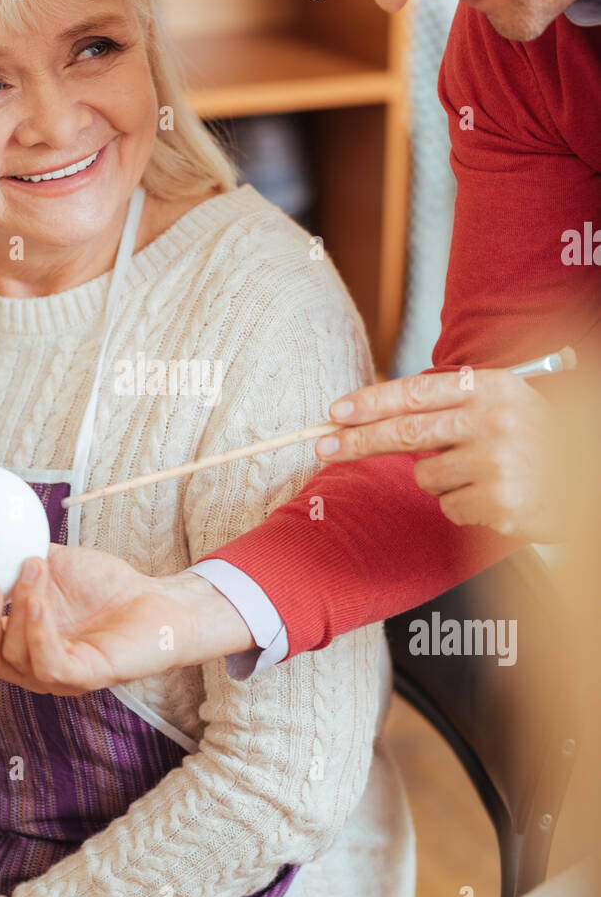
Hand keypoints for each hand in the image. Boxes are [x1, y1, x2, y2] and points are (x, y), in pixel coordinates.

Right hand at [0, 544, 253, 694]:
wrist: (158, 601)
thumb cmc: (104, 584)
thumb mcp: (52, 561)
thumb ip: (15, 550)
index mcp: (14, 639)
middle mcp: (28, 664)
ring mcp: (55, 676)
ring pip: (13, 657)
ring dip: (16, 610)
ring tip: (26, 570)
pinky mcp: (84, 678)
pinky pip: (51, 662)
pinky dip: (38, 629)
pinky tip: (39, 599)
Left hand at [319, 369, 560, 539]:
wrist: (587, 480)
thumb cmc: (536, 441)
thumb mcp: (502, 404)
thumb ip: (449, 406)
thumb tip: (375, 416)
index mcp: (491, 388)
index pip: (416, 392)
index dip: (371, 403)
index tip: (336, 412)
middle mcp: (493, 421)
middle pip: (405, 433)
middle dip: (357, 441)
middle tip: (322, 447)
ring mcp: (496, 463)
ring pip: (426, 476)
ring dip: (440, 480)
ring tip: (481, 474)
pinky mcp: (499, 503)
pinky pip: (449, 507)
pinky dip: (463, 506)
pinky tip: (494, 497)